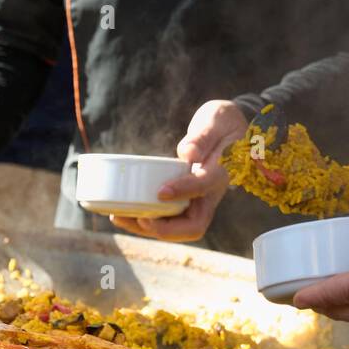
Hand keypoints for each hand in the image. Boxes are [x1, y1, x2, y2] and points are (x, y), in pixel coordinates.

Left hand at [110, 99, 245, 241]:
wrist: (229, 131)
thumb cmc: (223, 124)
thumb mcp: (218, 121)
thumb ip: (203, 137)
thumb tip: (188, 153)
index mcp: (222, 173)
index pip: (204, 186)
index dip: (184, 191)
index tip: (161, 192)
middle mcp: (209, 195)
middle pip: (192, 226)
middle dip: (163, 228)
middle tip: (138, 218)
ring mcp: (197, 202)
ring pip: (176, 228)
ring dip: (147, 228)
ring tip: (119, 217)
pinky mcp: (184, 202)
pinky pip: (166, 219)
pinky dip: (144, 220)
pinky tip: (122, 214)